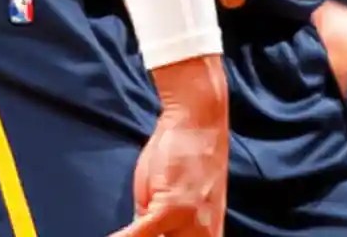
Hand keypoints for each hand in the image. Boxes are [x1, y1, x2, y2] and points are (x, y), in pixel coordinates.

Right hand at [111, 54, 229, 236]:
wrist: (198, 120)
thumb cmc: (186, 157)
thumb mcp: (175, 198)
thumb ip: (161, 224)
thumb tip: (142, 234)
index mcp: (210, 231)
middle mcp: (205, 230)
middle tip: (137, 236)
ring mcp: (191, 220)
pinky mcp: (173, 205)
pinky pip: (141, 235)